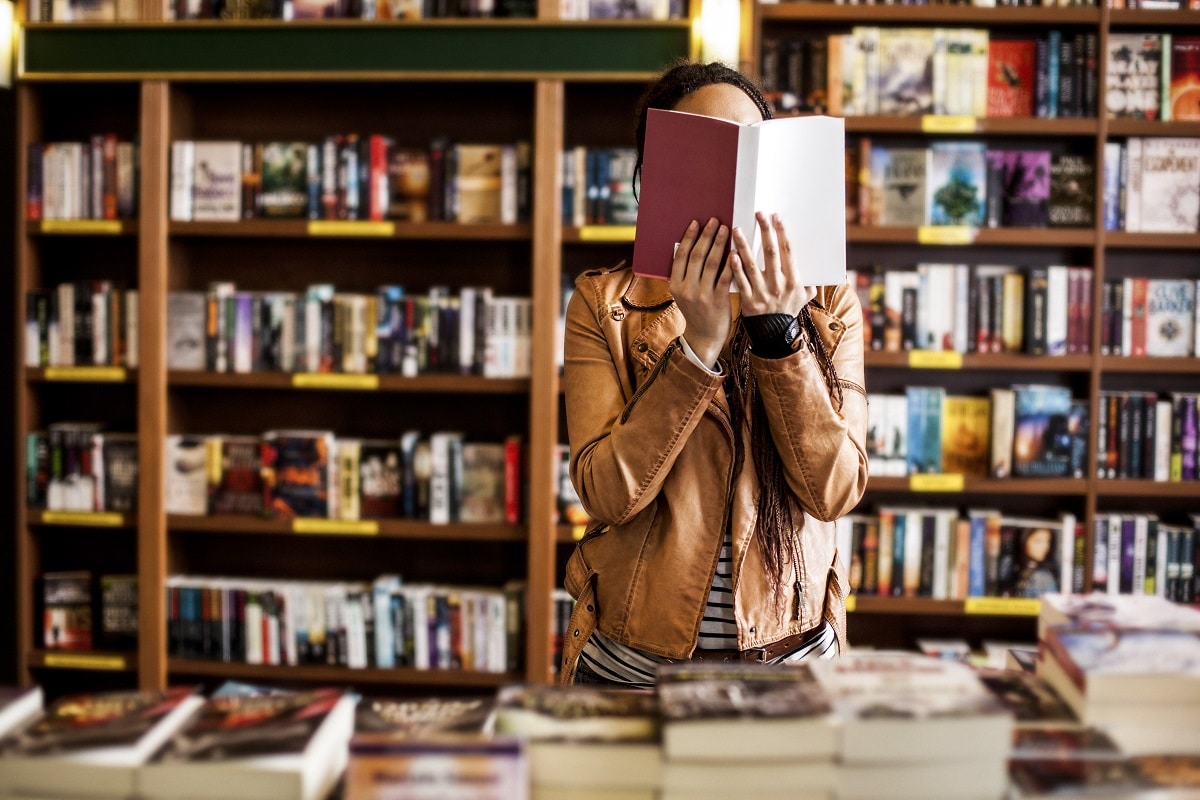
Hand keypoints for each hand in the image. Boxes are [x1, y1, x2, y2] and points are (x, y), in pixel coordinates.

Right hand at [670, 217, 733, 367]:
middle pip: (696, 256)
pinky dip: (730, 263)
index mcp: (675, 285)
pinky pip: (725, 277)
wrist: (704, 337)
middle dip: (706, 235)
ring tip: (726, 229)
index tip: (696, 223)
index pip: (681, 255)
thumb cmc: (696, 311)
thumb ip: (685, 274)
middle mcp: (686, 289)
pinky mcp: (717, 301)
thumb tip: (689, 247)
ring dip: (719, 243)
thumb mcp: (683, 294)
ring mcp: (702, 295)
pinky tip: (736, 250)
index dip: (689, 237)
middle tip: (714, 221)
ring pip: (711, 263)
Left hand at [730, 211, 816, 316]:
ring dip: (744, 246)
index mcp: (794, 281)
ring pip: (752, 265)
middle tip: (758, 214)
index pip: (788, 252)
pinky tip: (730, 254)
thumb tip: (817, 266)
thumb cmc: (788, 312)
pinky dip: (735, 268)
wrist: (775, 335)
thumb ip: (810, 282)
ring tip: (737, 229)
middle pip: (771, 253)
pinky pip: (740, 282)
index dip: (782, 233)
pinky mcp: (748, 301)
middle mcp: (778, 285)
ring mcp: (762, 293)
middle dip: (765, 231)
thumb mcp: (804, 297)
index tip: (776, 217)